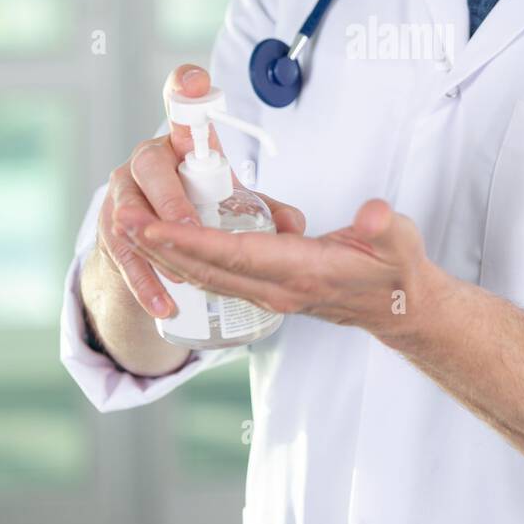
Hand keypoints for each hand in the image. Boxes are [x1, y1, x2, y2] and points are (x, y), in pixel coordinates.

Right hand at [98, 63, 304, 318]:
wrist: (154, 232)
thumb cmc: (200, 205)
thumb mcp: (232, 200)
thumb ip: (266, 210)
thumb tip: (294, 226)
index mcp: (181, 144)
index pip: (180, 106)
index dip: (185, 88)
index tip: (195, 82)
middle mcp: (147, 160)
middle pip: (149, 165)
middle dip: (169, 198)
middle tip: (191, 226)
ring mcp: (121, 193)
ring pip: (127, 213)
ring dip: (153, 246)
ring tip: (178, 275)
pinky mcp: (107, 228)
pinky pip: (120, 254)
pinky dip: (143, 281)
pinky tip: (164, 303)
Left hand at [125, 196, 444, 339]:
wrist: (398, 308)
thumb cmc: (396, 270)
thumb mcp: (399, 242)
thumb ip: (383, 227)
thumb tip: (372, 215)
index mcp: (303, 272)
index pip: (236, 255)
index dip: (192, 242)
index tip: (155, 226)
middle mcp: (279, 289)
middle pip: (209, 269)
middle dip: (164, 248)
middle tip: (124, 221)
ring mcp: (271, 296)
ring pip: (209, 277)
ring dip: (168, 257)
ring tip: (133, 231)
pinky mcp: (269, 293)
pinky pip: (220, 279)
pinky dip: (189, 263)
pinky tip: (168, 248)